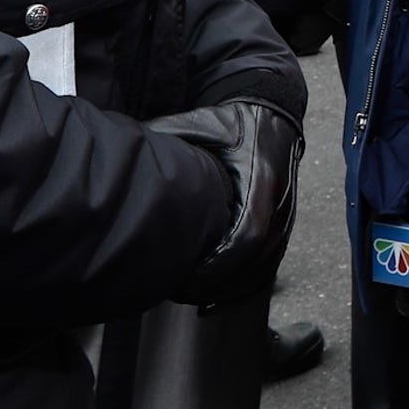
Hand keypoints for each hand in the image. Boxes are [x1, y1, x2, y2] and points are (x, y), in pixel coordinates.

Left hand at [149, 97, 303, 306]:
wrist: (271, 114)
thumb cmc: (235, 121)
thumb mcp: (198, 123)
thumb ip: (166, 136)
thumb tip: (122, 149)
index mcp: (260, 179)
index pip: (247, 238)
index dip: (218, 265)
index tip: (186, 278)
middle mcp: (278, 202)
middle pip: (255, 263)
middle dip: (218, 284)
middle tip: (179, 291)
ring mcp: (286, 217)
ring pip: (262, 268)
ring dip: (229, 287)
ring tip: (192, 294)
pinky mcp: (284, 225)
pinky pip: (267, 265)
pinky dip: (242, 282)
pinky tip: (217, 291)